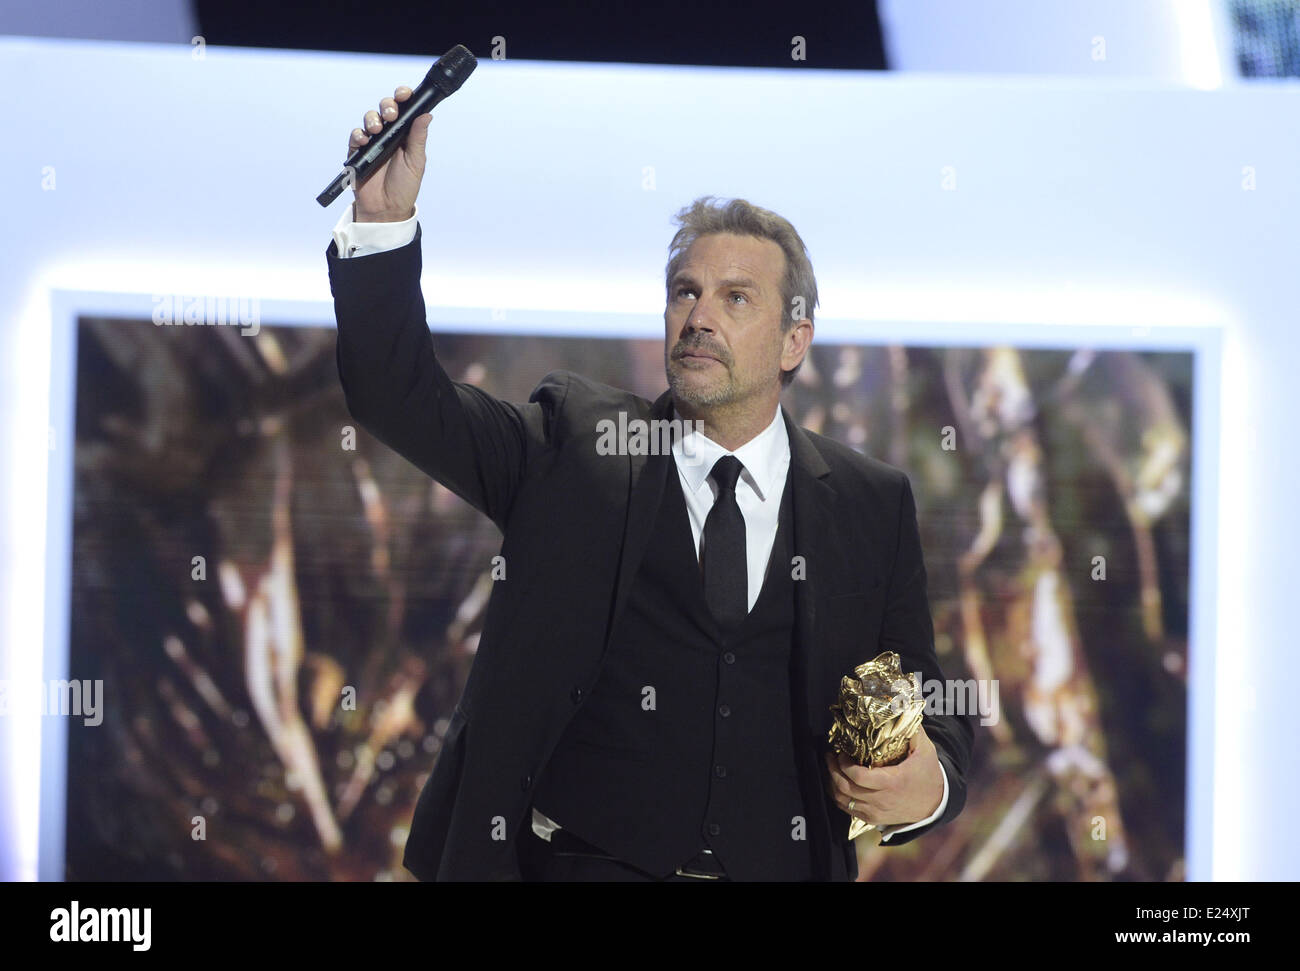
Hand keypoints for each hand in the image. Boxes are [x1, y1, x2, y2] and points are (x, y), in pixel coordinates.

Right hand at [346, 84, 431, 221]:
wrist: (387, 209)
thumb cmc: (405, 187)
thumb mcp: (416, 162)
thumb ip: (418, 138)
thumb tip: (427, 114)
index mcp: (406, 135)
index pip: (404, 109)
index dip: (402, 97)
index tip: (404, 94)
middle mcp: (389, 135)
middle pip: (385, 109)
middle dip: (387, 106)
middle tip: (391, 115)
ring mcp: (373, 142)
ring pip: (369, 119)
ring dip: (372, 119)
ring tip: (377, 129)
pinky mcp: (358, 152)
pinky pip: (356, 136)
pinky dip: (359, 135)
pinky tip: (364, 141)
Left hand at [824, 726, 943, 829]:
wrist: (935, 804)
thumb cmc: (928, 775)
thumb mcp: (925, 750)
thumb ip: (913, 730)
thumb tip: (901, 708)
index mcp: (892, 783)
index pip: (858, 777)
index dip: (844, 764)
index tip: (842, 752)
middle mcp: (881, 800)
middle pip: (844, 788)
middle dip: (832, 770)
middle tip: (831, 756)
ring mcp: (876, 812)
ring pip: (842, 801)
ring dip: (832, 783)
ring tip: (832, 767)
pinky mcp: (873, 819)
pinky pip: (848, 811)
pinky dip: (839, 797)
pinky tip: (838, 783)